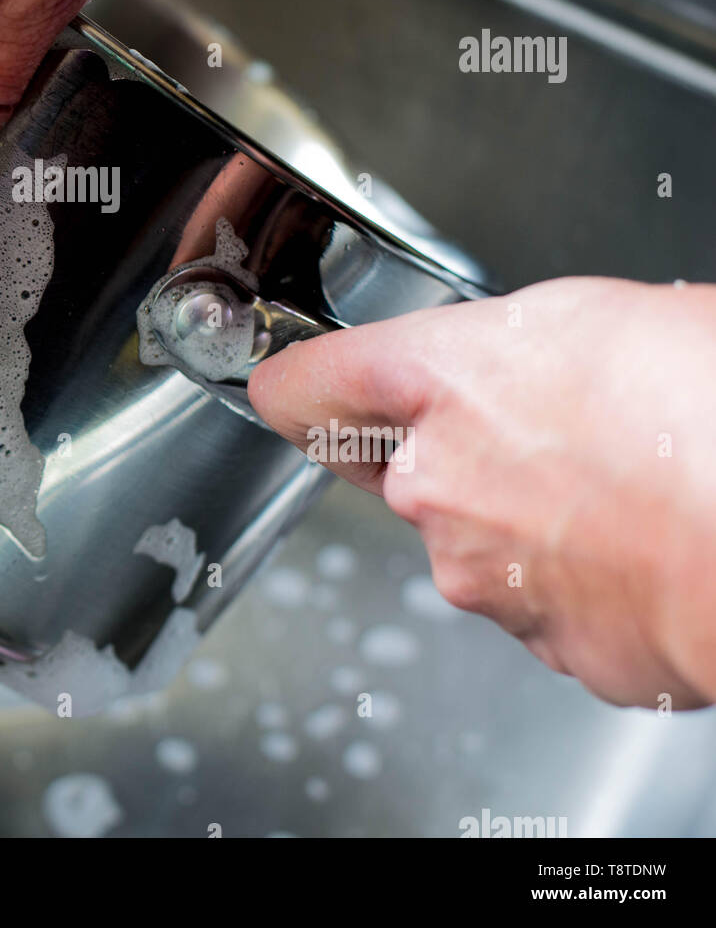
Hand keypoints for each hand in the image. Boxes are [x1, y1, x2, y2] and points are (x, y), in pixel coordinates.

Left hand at [247, 277, 715, 708]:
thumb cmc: (707, 403)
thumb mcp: (591, 318)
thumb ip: (507, 350)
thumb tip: (508, 370)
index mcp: (442, 383)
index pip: (306, 385)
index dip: (298, 383)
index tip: (288, 387)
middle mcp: (437, 484)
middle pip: (401, 469)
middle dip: (458, 453)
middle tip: (554, 432)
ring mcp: (482, 575)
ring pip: (475, 539)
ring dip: (524, 519)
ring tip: (624, 490)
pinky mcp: (544, 644)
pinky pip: (538, 602)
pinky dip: (577, 580)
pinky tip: (643, 546)